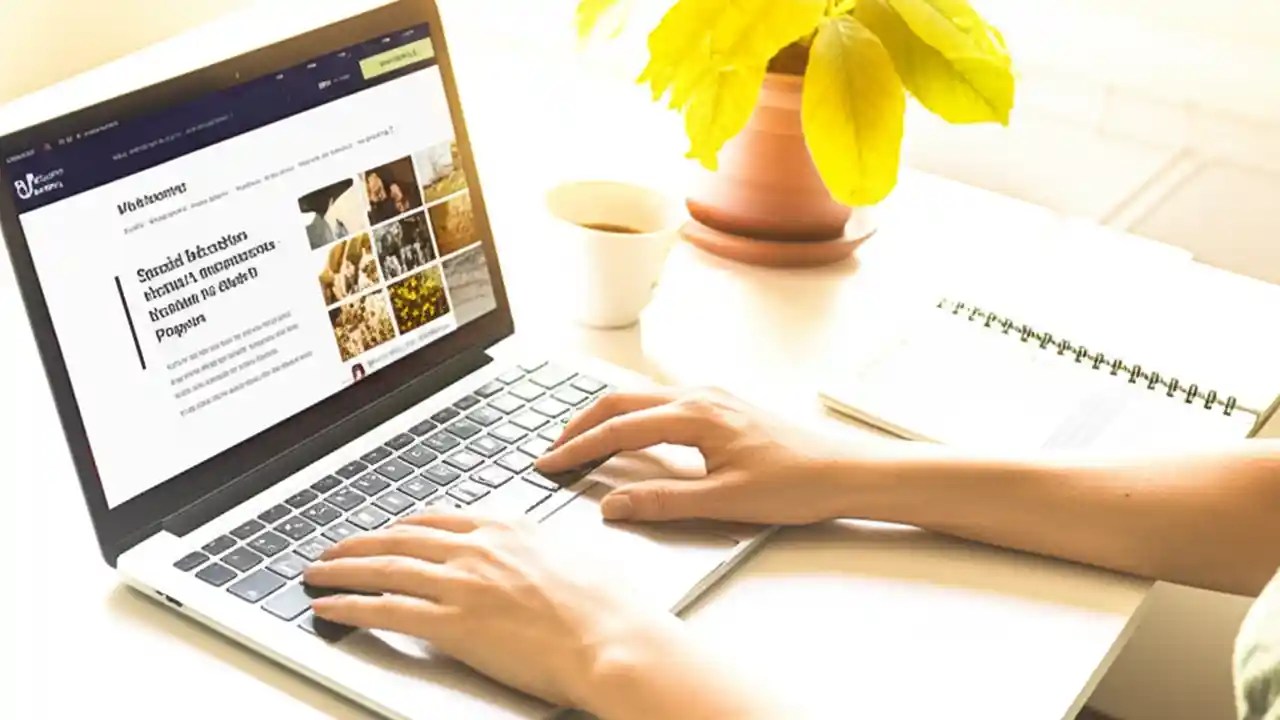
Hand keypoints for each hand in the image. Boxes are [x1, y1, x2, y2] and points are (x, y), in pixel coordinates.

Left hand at [304, 513, 679, 710]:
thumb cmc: (607, 608)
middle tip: (333, 548)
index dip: (401, 526)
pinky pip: (386, 609)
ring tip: (316, 572)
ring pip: (384, 568)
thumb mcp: (572, 556)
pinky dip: (350, 606)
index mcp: (507, 527)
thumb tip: (529, 553)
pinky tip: (329, 606)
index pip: (437, 519)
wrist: (612, 640)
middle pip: (400, 538)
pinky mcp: (452, 623)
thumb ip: (537, 549)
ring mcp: (462, 583)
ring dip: (342, 569)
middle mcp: (478, 547)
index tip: (385, 531)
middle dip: (360, 542)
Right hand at [535, 387, 857, 524]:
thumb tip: (612, 505)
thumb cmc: (797, 483)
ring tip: (579, 442)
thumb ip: (663, 502)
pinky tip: (629, 434)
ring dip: (605, 417)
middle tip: (550, 450)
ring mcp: (712, 397)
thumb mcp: (725, 501)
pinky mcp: (723, 406)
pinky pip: (661, 402)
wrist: (847, 470)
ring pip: (640, 398)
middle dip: (580, 425)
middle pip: (621, 402)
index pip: (618, 429)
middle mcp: (699, 396)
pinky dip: (631, 416)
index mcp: (695, 415)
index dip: (579, 449)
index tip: (549, 465)